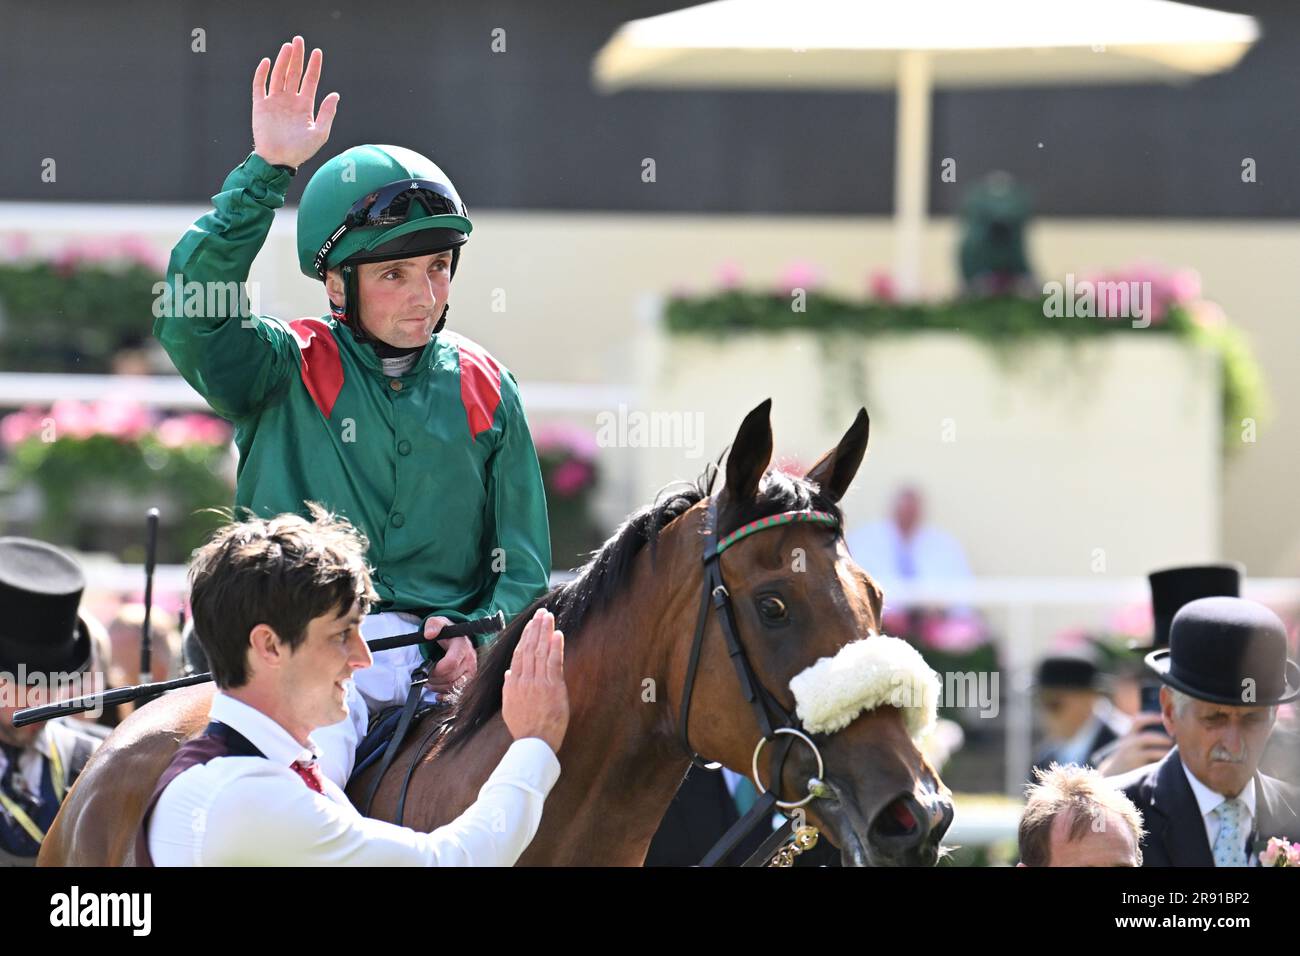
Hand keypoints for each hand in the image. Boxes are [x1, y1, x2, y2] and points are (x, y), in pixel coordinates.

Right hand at [251, 36, 338, 168]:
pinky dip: (263, 73)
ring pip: (279, 75)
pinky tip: (268, 62)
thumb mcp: (320, 133)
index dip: (314, 66)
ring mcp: (275, 102)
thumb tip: (335, 95)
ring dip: (283, 61)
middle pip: (294, 73)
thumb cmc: (300, 151)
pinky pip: (260, 85)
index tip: (317, 52)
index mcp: (304, 106)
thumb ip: (327, 113)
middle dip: (297, 57)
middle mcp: (290, 101)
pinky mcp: (260, 105)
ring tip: (288, 46)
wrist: (279, 161)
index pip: (310, 81)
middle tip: (299, 40)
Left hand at [423, 617, 476, 693]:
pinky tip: (438, 694)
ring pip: (454, 687)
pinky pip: (459, 693)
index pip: (451, 664)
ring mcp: (472, 671)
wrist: (458, 638)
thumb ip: (433, 625)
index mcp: (462, 646)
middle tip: (425, 677)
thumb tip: (429, 634)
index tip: (427, 670)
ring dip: (438, 687)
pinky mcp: (470, 679)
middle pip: (451, 678)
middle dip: (434, 680)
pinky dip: (446, 696)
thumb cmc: (447, 632)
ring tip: (429, 682)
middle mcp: (470, 660)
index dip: (436, 671)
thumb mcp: (439, 622)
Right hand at [501, 609, 567, 753]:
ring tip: (548, 616)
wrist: (533, 743)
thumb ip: (509, 687)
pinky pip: (553, 662)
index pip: (519, 654)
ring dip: (544, 632)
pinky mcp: (552, 687)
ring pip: (540, 651)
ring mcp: (538, 682)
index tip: (530, 624)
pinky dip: (555, 647)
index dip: (525, 637)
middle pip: (529, 648)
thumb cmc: (524, 728)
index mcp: (512, 683)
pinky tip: (557, 634)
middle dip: (535, 628)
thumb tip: (509, 672)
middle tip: (541, 613)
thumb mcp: (509, 707)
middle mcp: (523, 679)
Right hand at [1096, 713, 1172, 775]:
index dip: (1150, 718)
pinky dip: (1161, 763)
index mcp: (1128, 736)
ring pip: (1150, 753)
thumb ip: (1142, 737)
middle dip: (1160, 738)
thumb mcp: (1129, 743)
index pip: (1137, 722)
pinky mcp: (1136, 769)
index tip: (1162, 717)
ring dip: (1163, 752)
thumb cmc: (1127, 755)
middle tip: (1170, 741)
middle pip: (1146, 738)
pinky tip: (1166, 764)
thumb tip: (1169, 732)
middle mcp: (1129, 745)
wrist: (1112, 773)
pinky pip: (1151, 765)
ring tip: (1171, 753)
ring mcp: (1132, 757)